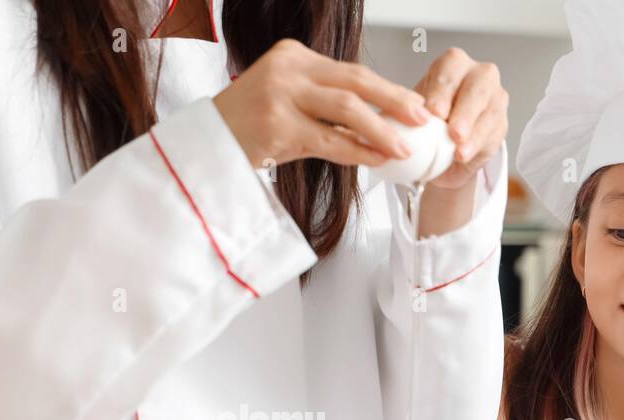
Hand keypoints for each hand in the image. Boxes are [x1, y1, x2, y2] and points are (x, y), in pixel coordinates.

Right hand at [213, 38, 432, 168]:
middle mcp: (287, 69)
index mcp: (292, 56)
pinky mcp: (276, 126)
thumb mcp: (284, 102)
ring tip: (403, 146)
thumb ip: (322, 103)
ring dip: (381, 129)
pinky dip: (356, 151)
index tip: (414, 104)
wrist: (202, 147)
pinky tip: (375, 159)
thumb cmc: (245, 129)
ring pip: (346, 109)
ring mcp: (280, 96)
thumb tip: (374, 120)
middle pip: (355, 82)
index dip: (387, 89)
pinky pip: (328, 139)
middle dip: (394, 101)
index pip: (350, 71)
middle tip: (422, 119)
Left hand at [414, 48, 507, 190]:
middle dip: (464, 110)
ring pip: (490, 109)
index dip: (442, 90)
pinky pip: (493, 131)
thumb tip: (382, 118)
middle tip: (452, 132)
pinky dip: (477, 145)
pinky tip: (464, 155)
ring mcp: (494, 96)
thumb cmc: (425, 124)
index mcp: (451, 65)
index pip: (450, 68)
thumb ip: (403, 112)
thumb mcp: (410, 114)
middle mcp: (478, 74)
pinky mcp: (501, 121)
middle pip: (478, 85)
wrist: (442, 153)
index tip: (433, 113)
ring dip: (473, 131)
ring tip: (458, 149)